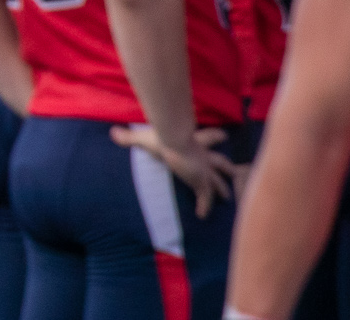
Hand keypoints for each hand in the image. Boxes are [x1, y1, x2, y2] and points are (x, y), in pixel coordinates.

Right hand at [109, 124, 241, 217]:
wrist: (171, 140)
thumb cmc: (161, 135)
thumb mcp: (145, 135)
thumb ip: (130, 137)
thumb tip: (113, 133)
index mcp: (195, 142)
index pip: (209, 137)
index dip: (217, 137)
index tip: (225, 136)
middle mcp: (203, 156)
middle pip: (221, 162)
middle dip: (228, 168)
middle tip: (237, 171)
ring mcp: (204, 170)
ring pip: (219, 182)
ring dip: (223, 190)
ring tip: (229, 199)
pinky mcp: (201, 181)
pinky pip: (206, 198)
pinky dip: (205, 207)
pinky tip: (203, 216)